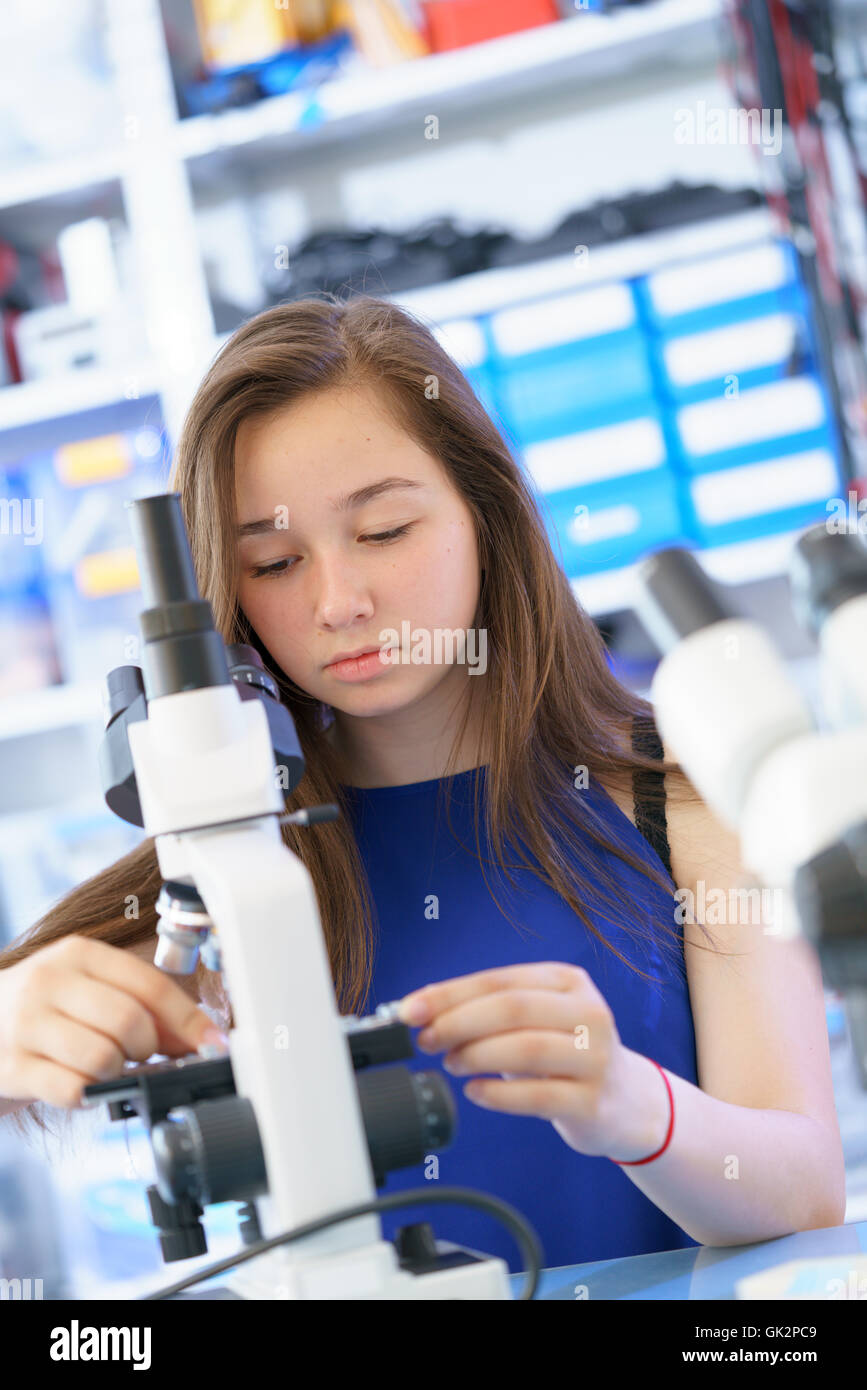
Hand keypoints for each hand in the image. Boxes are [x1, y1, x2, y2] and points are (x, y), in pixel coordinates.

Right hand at [0, 935, 223, 1110]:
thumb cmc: (44, 1010)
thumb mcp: (88, 989)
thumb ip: (141, 1004)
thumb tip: (200, 1037)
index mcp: (79, 954)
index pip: (150, 985)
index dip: (189, 1020)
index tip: (213, 1043)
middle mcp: (50, 981)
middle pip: (131, 1022)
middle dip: (148, 1048)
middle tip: (139, 1054)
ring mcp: (26, 1024)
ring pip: (103, 1058)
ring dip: (116, 1073)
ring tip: (104, 1067)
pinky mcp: (11, 1067)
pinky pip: (72, 1090)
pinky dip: (88, 1095)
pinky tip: (80, 1084)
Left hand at [397, 961, 668, 1160]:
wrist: (625, 1101)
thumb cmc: (564, 1053)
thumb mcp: (535, 1020)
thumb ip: (487, 1011)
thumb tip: (423, 1009)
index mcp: (568, 981)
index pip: (499, 981)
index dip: (449, 994)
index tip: (409, 1010)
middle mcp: (589, 1013)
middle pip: (513, 1009)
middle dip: (458, 1022)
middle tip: (425, 1040)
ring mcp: (596, 1058)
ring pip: (527, 1048)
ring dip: (477, 1055)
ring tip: (451, 1063)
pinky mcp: (593, 1102)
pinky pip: (538, 1096)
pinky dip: (498, 1094)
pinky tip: (475, 1092)